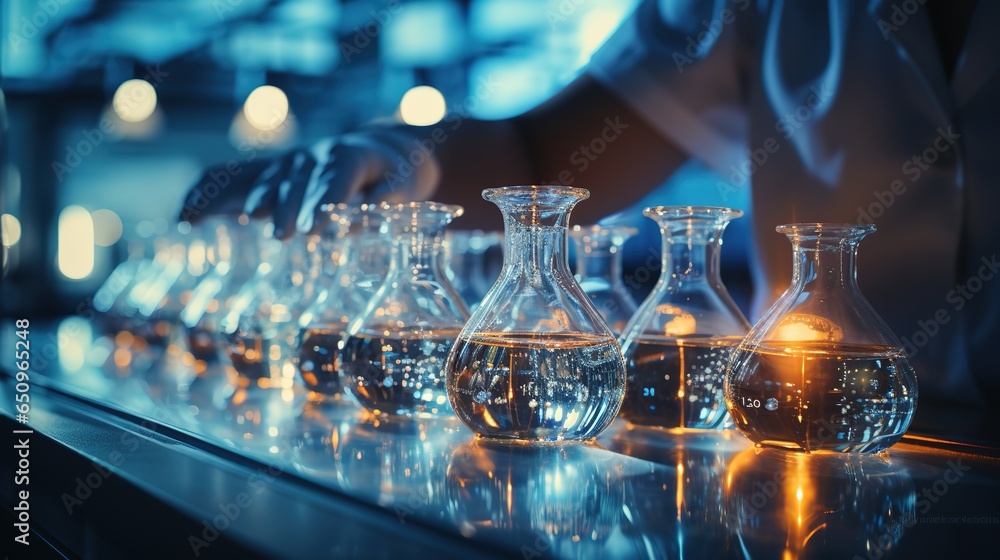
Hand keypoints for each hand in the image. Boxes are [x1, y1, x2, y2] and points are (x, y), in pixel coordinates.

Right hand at [179, 126, 439, 237]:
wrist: (383, 151)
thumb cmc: (398, 175)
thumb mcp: (407, 185)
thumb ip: (389, 199)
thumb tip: (369, 216)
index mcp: (349, 157)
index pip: (336, 178)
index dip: (324, 202)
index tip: (314, 229)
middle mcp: (313, 157)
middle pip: (296, 182)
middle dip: (288, 208)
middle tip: (284, 236)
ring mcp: (286, 163)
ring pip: (260, 179)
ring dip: (245, 200)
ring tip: (230, 222)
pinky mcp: (268, 173)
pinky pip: (231, 178)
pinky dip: (206, 194)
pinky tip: (184, 218)